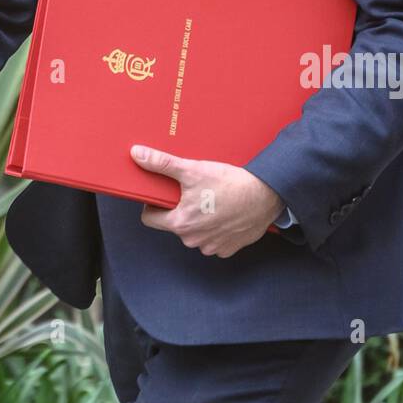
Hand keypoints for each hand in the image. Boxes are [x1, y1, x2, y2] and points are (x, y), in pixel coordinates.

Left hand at [131, 145, 284, 257]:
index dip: (153, 204)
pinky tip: (224, 211)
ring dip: (199, 219)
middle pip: (174, 224)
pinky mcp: (229, 248)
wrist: (266, 195)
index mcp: (181, 224)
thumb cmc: (229, 183)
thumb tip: (137, 154)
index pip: (150, 219)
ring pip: (195, 232)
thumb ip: (162, 164)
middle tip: (193, 191)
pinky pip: (214, 239)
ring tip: (211, 200)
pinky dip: (216, 227)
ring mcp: (212, 247)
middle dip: (180, 209)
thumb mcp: (192, 169)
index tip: (164, 193)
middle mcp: (194, 241)